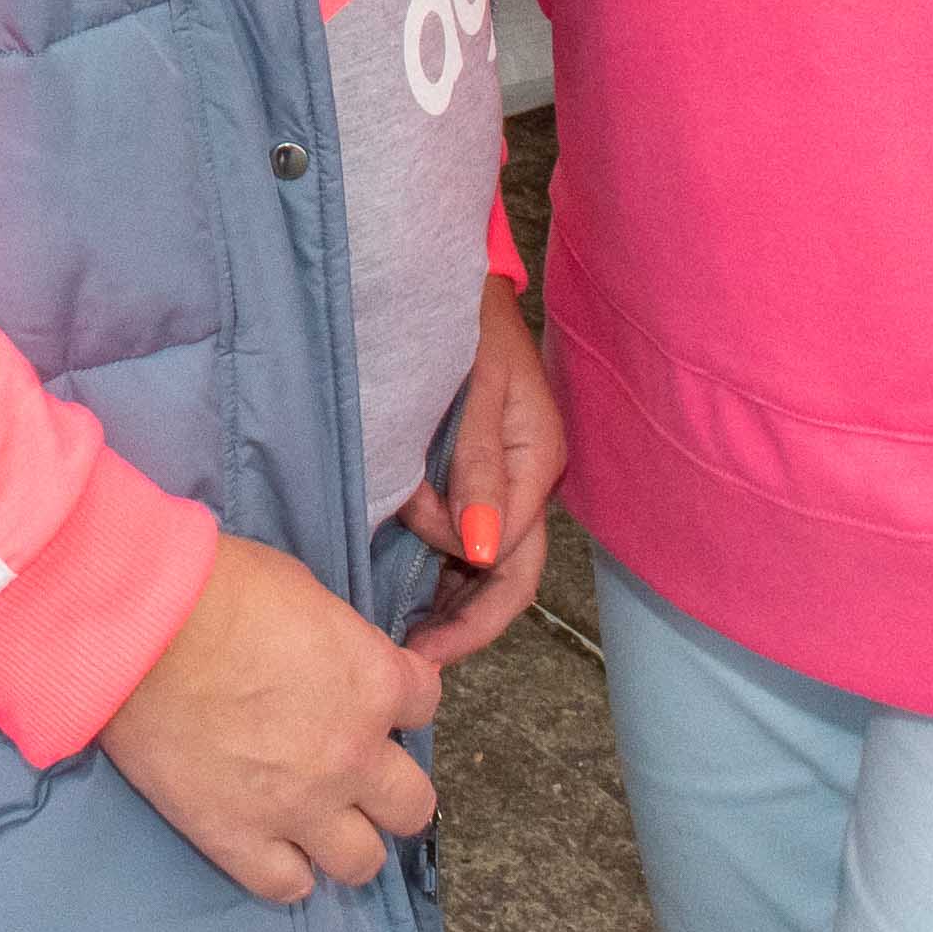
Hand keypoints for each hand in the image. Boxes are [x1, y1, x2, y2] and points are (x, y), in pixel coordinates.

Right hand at [101, 538, 443, 902]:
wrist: (142, 631)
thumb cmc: (221, 589)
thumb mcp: (306, 593)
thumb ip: (339, 643)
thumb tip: (336, 661)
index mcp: (375, 684)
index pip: (425, 704)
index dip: (399, 698)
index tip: (371, 696)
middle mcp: (353, 756)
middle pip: (413, 805)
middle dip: (392, 788)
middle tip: (357, 772)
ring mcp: (299, 808)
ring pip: (363, 862)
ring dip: (348, 840)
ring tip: (318, 822)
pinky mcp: (239, 840)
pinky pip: (287, 886)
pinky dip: (285, 871)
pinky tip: (272, 848)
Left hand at [398, 276, 563, 663]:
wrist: (438, 272)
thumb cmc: (461, 319)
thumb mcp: (475, 389)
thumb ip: (475, 467)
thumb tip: (481, 551)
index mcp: (536, 463)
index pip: (514, 566)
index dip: (470, 613)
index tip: (420, 643)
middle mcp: (522, 481)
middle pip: (503, 576)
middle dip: (460, 623)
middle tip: (408, 659)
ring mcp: (495, 478)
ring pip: (478, 563)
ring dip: (443, 599)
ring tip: (396, 630)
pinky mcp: (467, 470)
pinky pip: (455, 533)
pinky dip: (431, 563)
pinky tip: (398, 583)